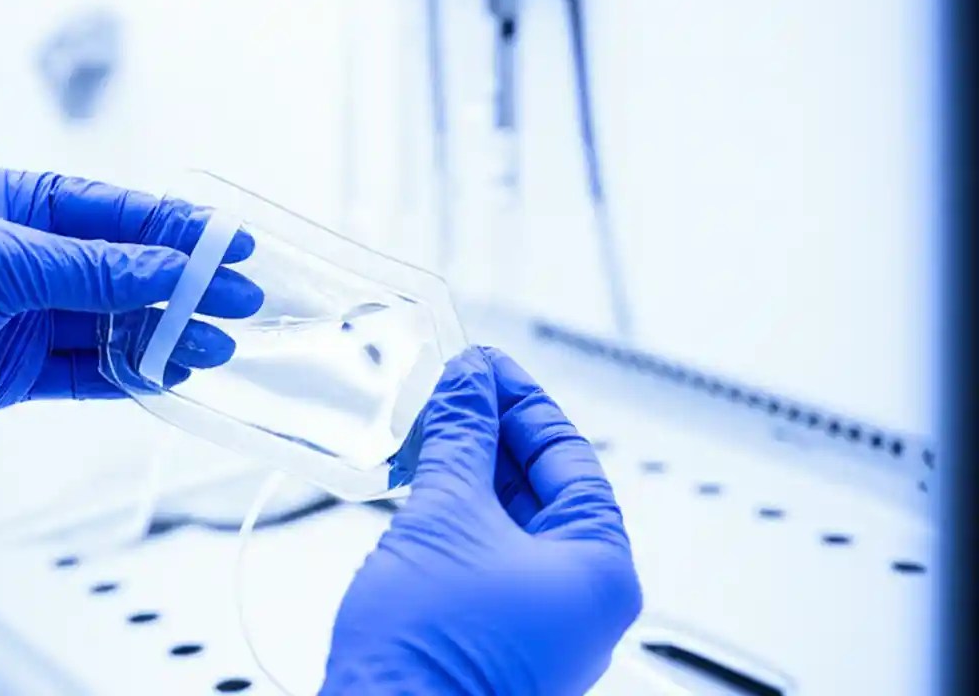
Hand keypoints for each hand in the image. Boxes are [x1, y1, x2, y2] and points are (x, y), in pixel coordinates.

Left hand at [0, 169, 261, 467]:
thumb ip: (91, 270)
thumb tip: (173, 272)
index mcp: (21, 204)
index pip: (120, 214)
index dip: (182, 233)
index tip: (235, 249)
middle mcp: (28, 257)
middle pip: (127, 272)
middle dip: (186, 288)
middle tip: (243, 304)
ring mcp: (23, 317)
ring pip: (114, 325)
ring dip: (166, 336)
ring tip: (218, 347)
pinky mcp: (14, 372)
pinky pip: (87, 371)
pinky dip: (129, 375)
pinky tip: (169, 375)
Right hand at [322, 347, 641, 695]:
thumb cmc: (432, 658)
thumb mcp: (445, 517)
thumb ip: (460, 440)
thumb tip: (468, 387)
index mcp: (601, 569)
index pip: (569, 456)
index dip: (521, 401)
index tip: (484, 367)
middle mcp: (582, 601)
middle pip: (544, 488)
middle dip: (493, 434)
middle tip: (453, 388)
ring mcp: (542, 625)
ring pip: (512, 523)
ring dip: (471, 472)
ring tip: (432, 428)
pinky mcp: (497, 638)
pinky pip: (488, 557)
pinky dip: (459, 516)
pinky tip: (424, 486)